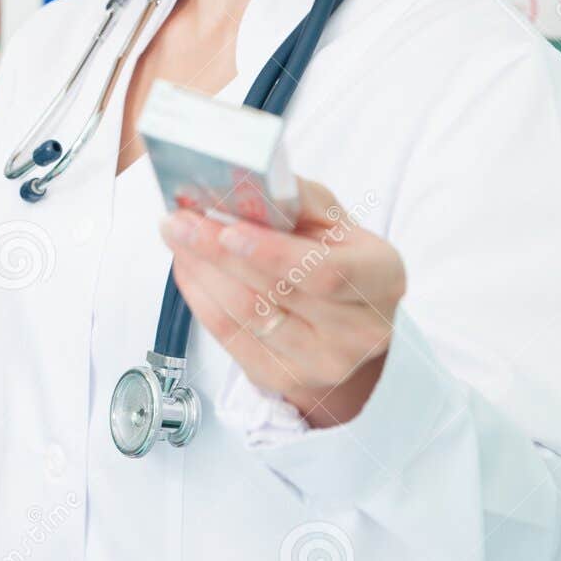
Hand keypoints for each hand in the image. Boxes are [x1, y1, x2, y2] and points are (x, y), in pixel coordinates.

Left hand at [160, 178, 405, 428]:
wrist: (349, 323)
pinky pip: (229, 337)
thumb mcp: (335, 221)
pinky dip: (200, 298)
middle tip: (180, 220)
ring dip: (201, 272)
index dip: (273, 253)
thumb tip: (244, 181)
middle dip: (217, 252)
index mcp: (382, 279)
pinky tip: (188, 268)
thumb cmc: (340, 258)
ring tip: (178, 237)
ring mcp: (321, 363)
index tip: (228, 229)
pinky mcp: (284, 379)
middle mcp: (359, 331)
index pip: (327, 273)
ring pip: (245, 316)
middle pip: (275, 293)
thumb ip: (297, 198)